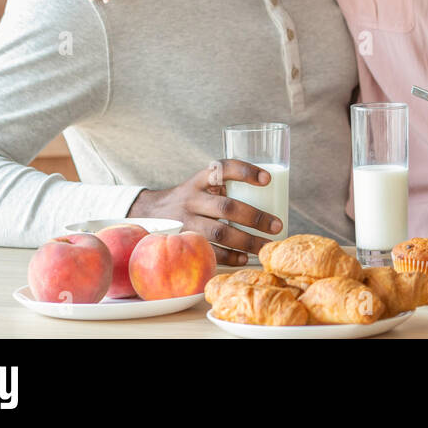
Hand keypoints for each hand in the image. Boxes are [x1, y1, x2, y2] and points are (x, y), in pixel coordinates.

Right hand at [128, 159, 283, 265]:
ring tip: (266, 246)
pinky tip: (244, 259)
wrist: (150, 212)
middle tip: (277, 225)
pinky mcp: (182, 240)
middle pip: (227, 207)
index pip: (225, 167)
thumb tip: (272, 196)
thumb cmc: (192, 198)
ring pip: (219, 232)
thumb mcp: (204, 183)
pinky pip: (207, 250)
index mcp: (202, 179)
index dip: (246, 171)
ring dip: (246, 241)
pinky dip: (228, 256)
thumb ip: (227, 186)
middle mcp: (193, 197)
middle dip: (255, 218)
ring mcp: (186, 220)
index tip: (268, 178)